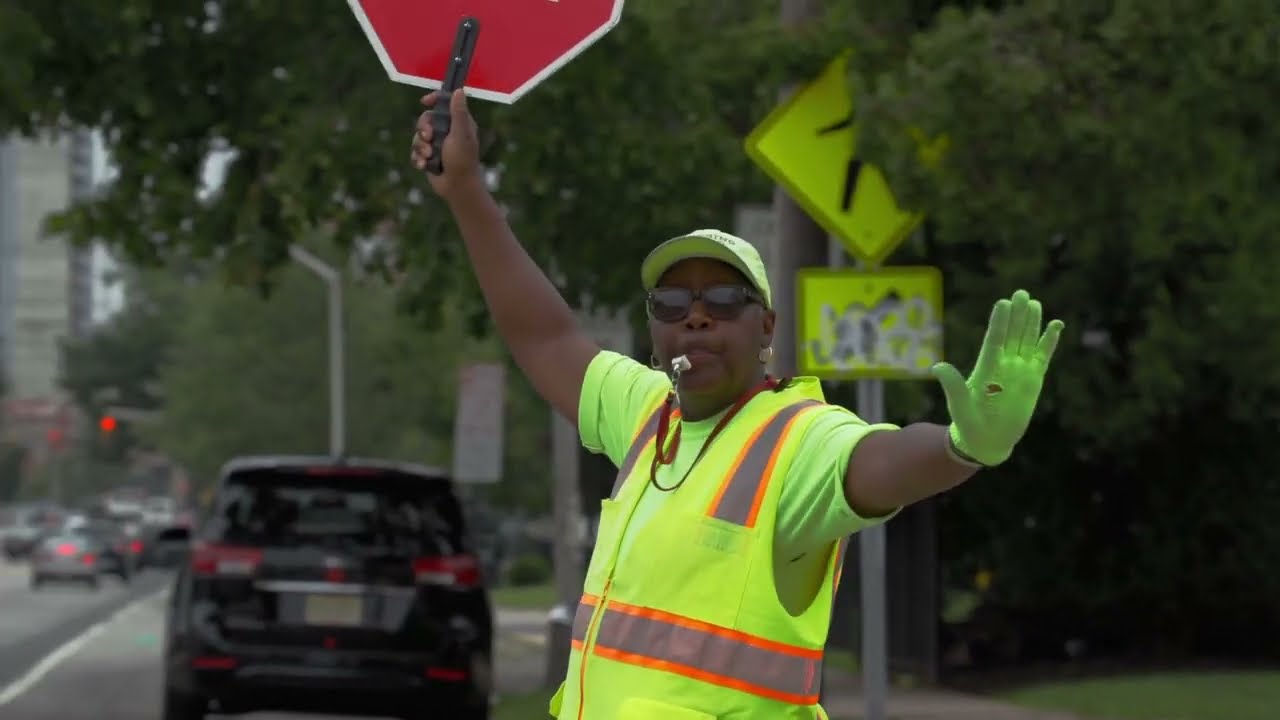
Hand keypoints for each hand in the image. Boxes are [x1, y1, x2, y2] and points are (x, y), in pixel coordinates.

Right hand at [410, 89, 480, 196]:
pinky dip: (417, 158)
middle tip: (428, 137)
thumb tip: (459, 90)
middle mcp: (447, 132)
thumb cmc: (462, 160)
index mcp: (458, 123)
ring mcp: (437, 145)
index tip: (424, 101)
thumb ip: (458, 113)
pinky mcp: (429, 157)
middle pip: (425, 119)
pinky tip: (423, 165)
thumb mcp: (460, 134)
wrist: (457, 187)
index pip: (444, 104)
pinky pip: (415, 151)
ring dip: (420, 147)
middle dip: (423, 128)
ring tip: (429, 157)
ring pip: (418, 137)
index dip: (434, 99)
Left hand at [931, 289, 1063, 466]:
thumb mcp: (959, 406)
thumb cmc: (969, 424)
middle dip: (1017, 315)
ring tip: (1034, 302)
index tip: (1003, 304)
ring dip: (1031, 322)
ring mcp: (1019, 370)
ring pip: (1027, 341)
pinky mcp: (1033, 380)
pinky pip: (1043, 356)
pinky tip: (1055, 325)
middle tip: (1021, 293)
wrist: (987, 440)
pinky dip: (1049, 341)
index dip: (999, 323)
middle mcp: (1003, 364)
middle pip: (1012, 334)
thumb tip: (937, 367)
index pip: (995, 340)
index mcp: (986, 368)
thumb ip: (953, 386)